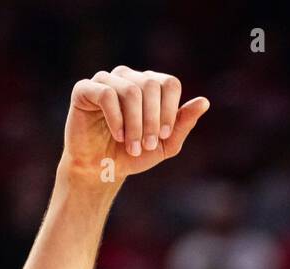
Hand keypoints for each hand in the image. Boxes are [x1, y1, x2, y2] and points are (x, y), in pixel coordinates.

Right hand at [62, 66, 208, 185]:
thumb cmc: (134, 154)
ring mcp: (106, 80)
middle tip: (148, 145)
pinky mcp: (84, 90)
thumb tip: (204, 101)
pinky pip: (106, 94)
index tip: (165, 135)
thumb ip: (184, 123)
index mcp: (150, 86)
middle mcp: (128, 77)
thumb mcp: (166, 143)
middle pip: (151, 84)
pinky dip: (116, 119)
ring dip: (135, 124)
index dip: (170, 110)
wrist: (102, 170)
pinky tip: (118, 136)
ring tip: (133, 146)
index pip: (169, 83)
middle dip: (153, 119)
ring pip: (130, 91)